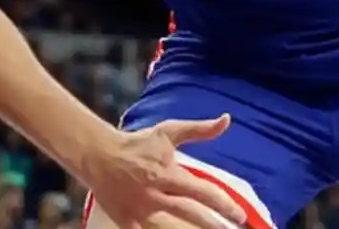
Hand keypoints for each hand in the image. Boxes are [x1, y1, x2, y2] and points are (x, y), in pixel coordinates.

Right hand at [83, 116, 247, 228]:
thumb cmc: (138, 143)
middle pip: (191, 214)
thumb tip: (227, 120)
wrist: (98, 155)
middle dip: (214, 225)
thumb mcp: (169, 132)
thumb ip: (199, 129)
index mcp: (168, 174)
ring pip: (170, 228)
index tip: (240, 215)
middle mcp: (155, 195)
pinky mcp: (126, 221)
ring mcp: (140, 211)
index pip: (203, 192)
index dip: (225, 205)